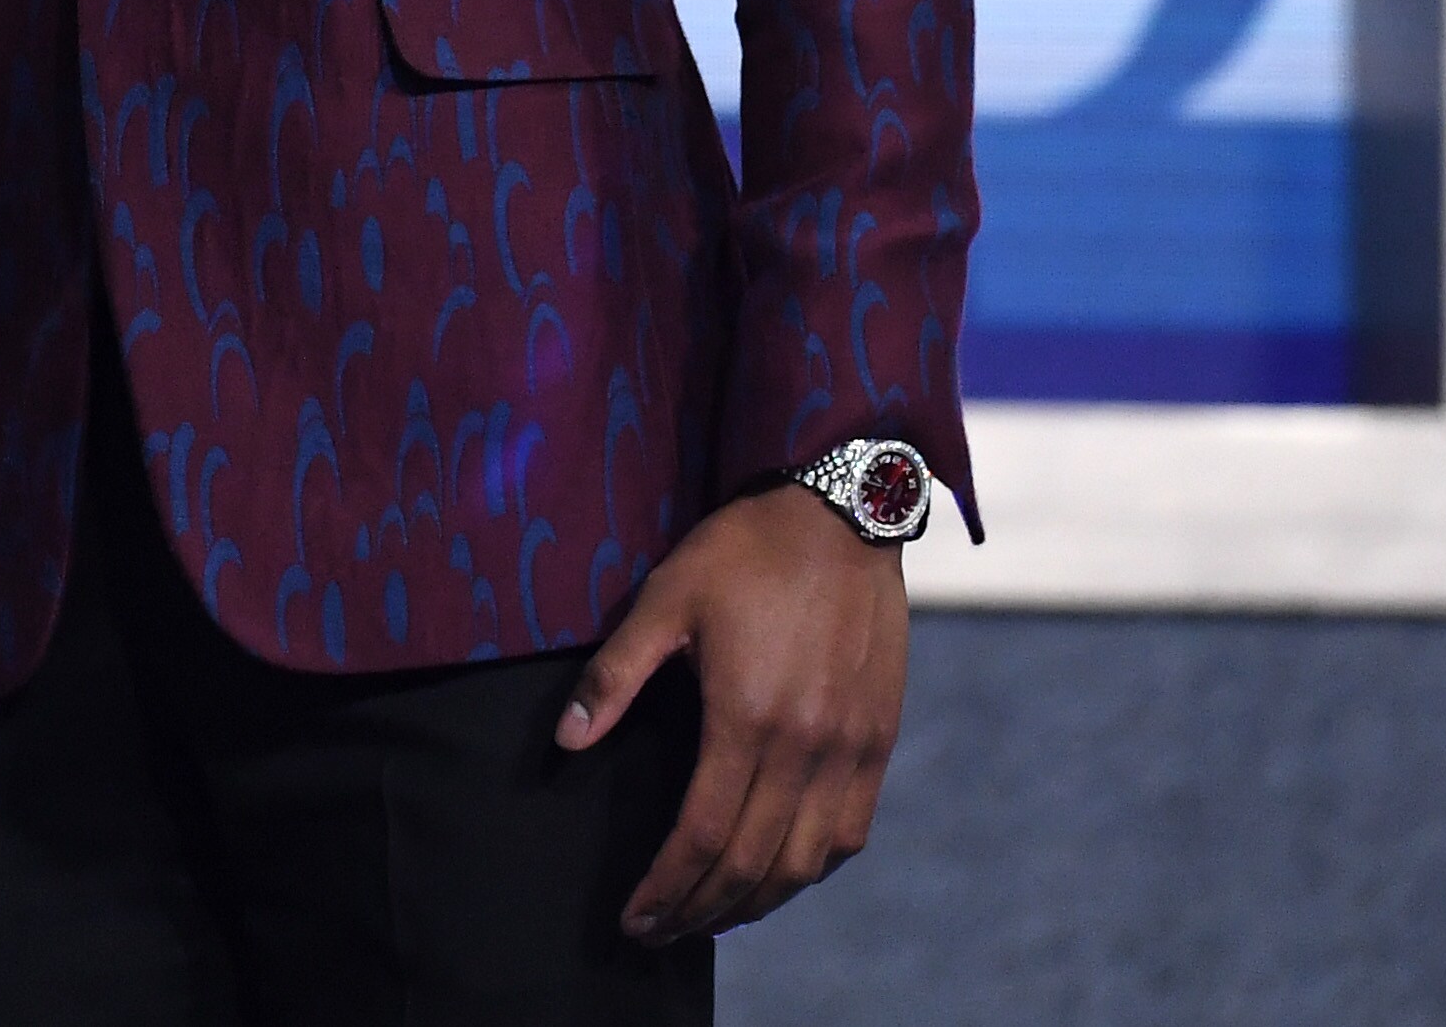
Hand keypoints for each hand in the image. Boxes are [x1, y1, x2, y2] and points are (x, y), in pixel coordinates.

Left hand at [561, 480, 909, 944]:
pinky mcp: (880, 740)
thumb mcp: (664, 599)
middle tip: (660, 933)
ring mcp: (851, 748)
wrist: (842, 512)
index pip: (702, 835)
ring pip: (804, 862)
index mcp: (746, 716)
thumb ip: (615, 676)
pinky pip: (850, 832)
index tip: (635, 918)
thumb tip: (566, 742)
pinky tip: (779, 876)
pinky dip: (811, 869)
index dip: (666, 887)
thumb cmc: (744, 551)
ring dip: (756, 903)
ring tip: (710, 917)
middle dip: (700, 910)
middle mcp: (806, 745)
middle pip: (752, 863)